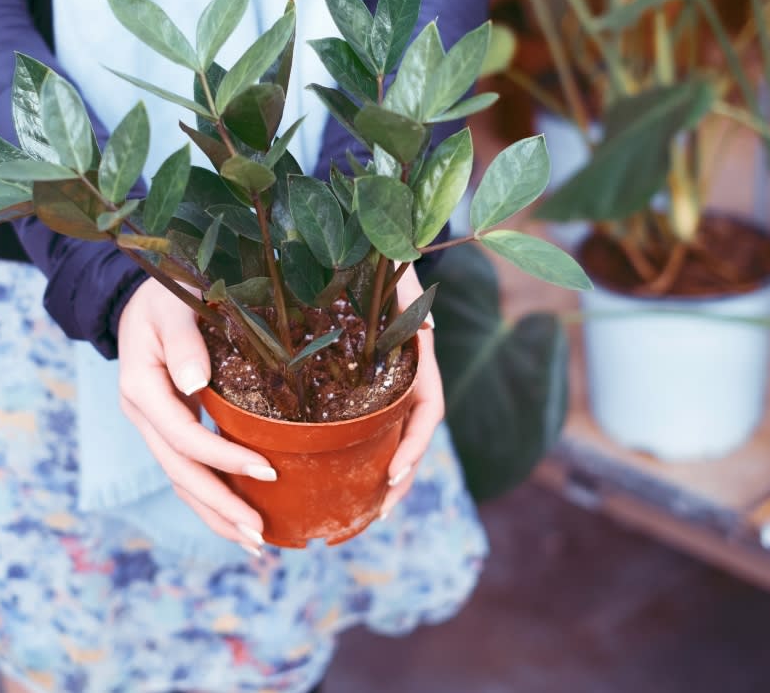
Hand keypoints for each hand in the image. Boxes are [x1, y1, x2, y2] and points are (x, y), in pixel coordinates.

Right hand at [116, 280, 274, 556]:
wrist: (146, 291)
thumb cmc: (167, 291)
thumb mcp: (173, 305)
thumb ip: (184, 341)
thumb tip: (194, 384)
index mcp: (141, 386)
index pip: (185, 436)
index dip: (225, 458)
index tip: (269, 471)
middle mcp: (142, 412)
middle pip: (180, 472)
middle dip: (220, 506)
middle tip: (260, 536)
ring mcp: (153, 423)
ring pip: (181, 479)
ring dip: (215, 513)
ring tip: (254, 542)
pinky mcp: (168, 425)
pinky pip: (188, 468)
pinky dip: (211, 495)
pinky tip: (239, 517)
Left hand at [379, 265, 442, 520]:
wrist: (376, 254)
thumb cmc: (387, 266)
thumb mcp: (400, 280)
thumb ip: (412, 299)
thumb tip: (429, 330)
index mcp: (420, 363)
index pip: (427, 413)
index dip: (414, 446)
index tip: (394, 472)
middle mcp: (408, 381)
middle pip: (411, 439)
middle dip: (400, 480)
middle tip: (379, 514)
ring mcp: (388, 388)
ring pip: (392, 440)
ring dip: (384, 479)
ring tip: (365, 515)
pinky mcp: (364, 390)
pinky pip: (368, 428)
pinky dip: (361, 457)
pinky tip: (341, 483)